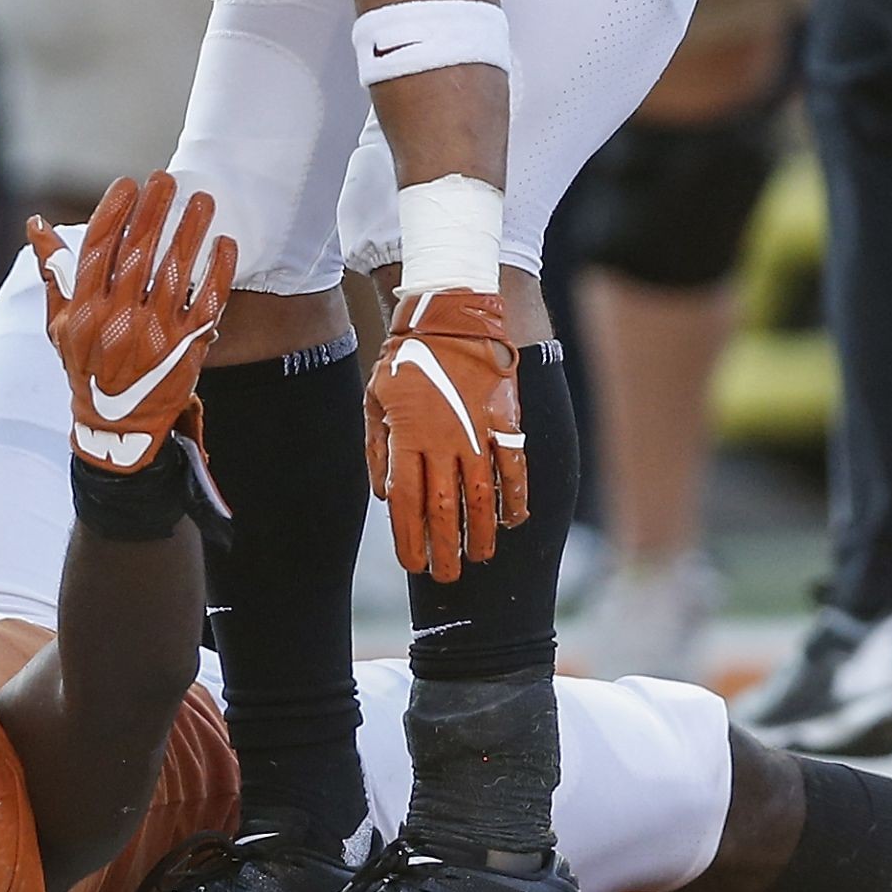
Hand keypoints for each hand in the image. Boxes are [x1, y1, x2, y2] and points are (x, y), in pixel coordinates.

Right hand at [30, 172, 234, 485]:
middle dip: (154, 210)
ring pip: (176, 272)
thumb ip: (54, 273)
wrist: (117, 426)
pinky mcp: (186, 348)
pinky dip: (217, 272)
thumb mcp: (60, 324)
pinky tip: (224, 243)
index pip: (97, 249)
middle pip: (138, 252)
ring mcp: (154, 335)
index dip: (113, 212)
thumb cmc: (85, 366)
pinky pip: (207, 303)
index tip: (128, 183)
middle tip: (167, 178)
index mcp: (85, 310)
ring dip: (190, 231)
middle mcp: (118, 320)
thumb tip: (37, 224)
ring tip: (203, 200)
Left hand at [366, 289, 526, 582]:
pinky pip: (514, 467)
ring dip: (481, 532)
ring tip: (479, 557)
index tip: (414, 564)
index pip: (407, 504)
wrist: (449, 315)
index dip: (410, 540)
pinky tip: (513, 520)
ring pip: (481, 496)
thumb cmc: (406, 359)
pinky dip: (516, 497)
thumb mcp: (375, 399)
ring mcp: (477, 431)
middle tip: (448, 576)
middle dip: (446, 549)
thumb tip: (386, 497)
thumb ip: (378, 450)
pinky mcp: (505, 420)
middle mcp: (442, 440)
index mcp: (407, 437)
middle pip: (444, 509)